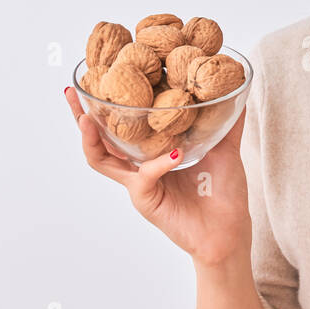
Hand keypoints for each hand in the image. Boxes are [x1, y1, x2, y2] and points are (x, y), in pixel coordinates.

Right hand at [64, 87, 251, 267]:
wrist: (229, 231)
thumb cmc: (223, 195)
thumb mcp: (225, 150)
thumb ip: (225, 123)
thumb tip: (236, 91)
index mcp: (151, 154)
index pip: (121, 126)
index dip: (107, 105)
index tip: (98, 77)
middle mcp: (138, 168)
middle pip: (98, 141)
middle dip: (80, 116)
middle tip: (73, 92)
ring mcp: (139, 185)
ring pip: (101, 160)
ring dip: (92, 138)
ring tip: (87, 118)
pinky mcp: (146, 200)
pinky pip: (144, 176)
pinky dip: (159, 163)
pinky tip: (176, 154)